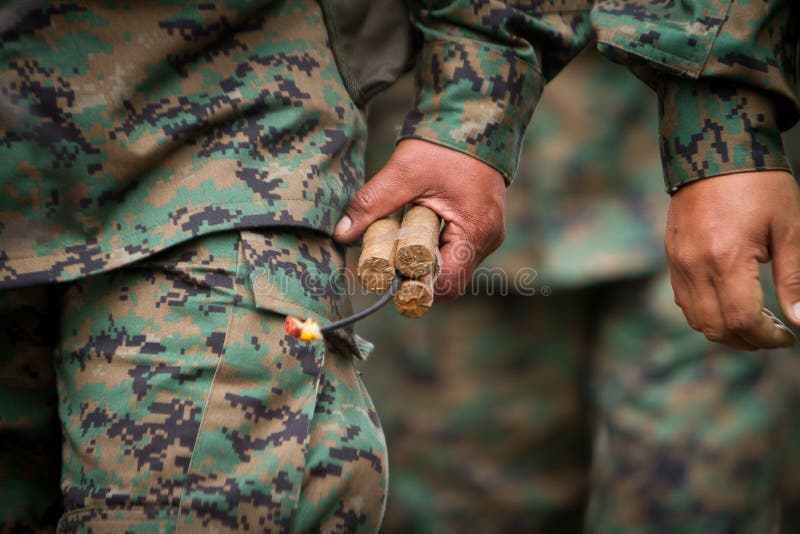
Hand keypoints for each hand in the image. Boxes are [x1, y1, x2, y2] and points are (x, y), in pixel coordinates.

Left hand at [334, 139, 505, 299]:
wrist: (472, 116)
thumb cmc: (443, 144)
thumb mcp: (403, 173)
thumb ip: (372, 204)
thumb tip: (341, 234)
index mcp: (476, 230)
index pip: (447, 283)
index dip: (416, 287)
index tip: (388, 279)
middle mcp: (488, 238)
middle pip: (450, 280)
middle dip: (418, 277)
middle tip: (388, 264)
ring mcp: (488, 233)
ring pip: (453, 267)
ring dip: (425, 262)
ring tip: (400, 245)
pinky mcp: (481, 225)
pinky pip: (457, 251)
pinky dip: (435, 249)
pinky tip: (416, 234)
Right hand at [665, 170, 799, 349]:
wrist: (715, 150)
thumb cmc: (759, 184)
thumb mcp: (788, 228)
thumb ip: (793, 278)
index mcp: (726, 259)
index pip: (742, 320)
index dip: (767, 338)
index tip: (788, 336)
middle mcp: (695, 266)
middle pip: (715, 327)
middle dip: (747, 340)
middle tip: (773, 332)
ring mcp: (679, 262)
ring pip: (695, 318)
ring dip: (724, 330)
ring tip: (752, 319)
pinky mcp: (672, 255)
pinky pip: (683, 299)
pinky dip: (705, 312)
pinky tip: (728, 300)